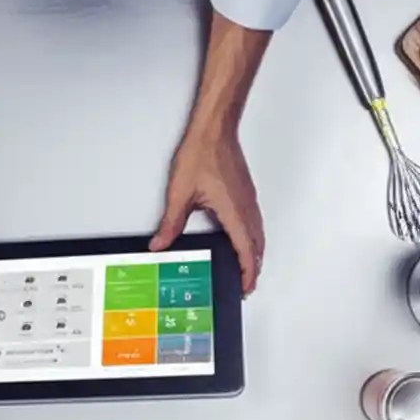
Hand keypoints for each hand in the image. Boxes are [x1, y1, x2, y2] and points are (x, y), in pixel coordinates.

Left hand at [150, 132, 263, 294]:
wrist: (214, 130)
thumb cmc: (202, 154)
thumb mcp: (180, 193)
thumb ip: (171, 223)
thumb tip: (160, 244)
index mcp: (234, 213)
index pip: (246, 252)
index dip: (247, 274)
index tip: (244, 289)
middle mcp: (246, 208)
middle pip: (257, 247)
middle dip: (253, 269)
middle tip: (245, 286)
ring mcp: (249, 199)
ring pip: (258, 235)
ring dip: (254, 254)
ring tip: (245, 268)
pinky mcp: (246, 192)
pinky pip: (255, 222)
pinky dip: (253, 239)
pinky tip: (241, 239)